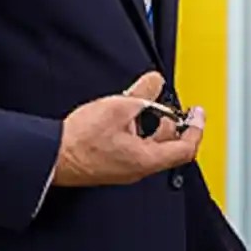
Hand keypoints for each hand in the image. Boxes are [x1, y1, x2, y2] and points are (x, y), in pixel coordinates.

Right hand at [53, 71, 204, 186]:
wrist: (52, 157)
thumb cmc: (80, 142)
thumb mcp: (118, 107)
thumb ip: (143, 93)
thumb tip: (155, 81)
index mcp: (147, 159)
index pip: (186, 148)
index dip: (196, 128)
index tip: (197, 114)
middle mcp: (139, 169)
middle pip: (169, 146)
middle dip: (173, 122)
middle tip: (171, 105)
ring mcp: (125, 169)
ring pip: (151, 146)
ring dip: (153, 125)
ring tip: (145, 105)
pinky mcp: (112, 165)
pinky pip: (135, 148)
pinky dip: (138, 131)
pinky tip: (126, 116)